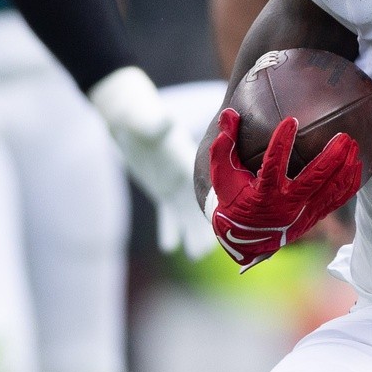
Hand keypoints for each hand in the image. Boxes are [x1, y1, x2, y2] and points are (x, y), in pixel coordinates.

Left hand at [91, 67, 214, 253]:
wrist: (131, 119)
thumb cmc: (142, 116)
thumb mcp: (149, 122)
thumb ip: (157, 125)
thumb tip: (163, 120)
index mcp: (192, 164)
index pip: (214, 186)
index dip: (228, 201)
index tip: (241, 218)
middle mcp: (189, 178)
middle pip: (206, 207)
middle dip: (216, 227)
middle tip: (227, 247)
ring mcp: (176, 188)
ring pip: (189, 218)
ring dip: (194, 235)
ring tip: (199, 255)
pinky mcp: (162, 193)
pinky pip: (167, 218)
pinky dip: (169, 232)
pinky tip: (168, 247)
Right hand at [206, 108, 362, 268]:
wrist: (245, 238)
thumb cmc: (233, 199)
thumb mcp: (222, 174)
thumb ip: (224, 144)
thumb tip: (229, 113)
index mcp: (263, 193)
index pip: (273, 165)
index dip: (282, 143)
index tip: (291, 121)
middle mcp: (286, 205)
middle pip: (313, 180)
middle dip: (330, 157)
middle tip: (343, 136)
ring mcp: (303, 213)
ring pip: (330, 189)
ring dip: (344, 167)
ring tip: (354, 145)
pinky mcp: (314, 217)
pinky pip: (336, 200)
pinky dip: (349, 184)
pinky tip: (359, 166)